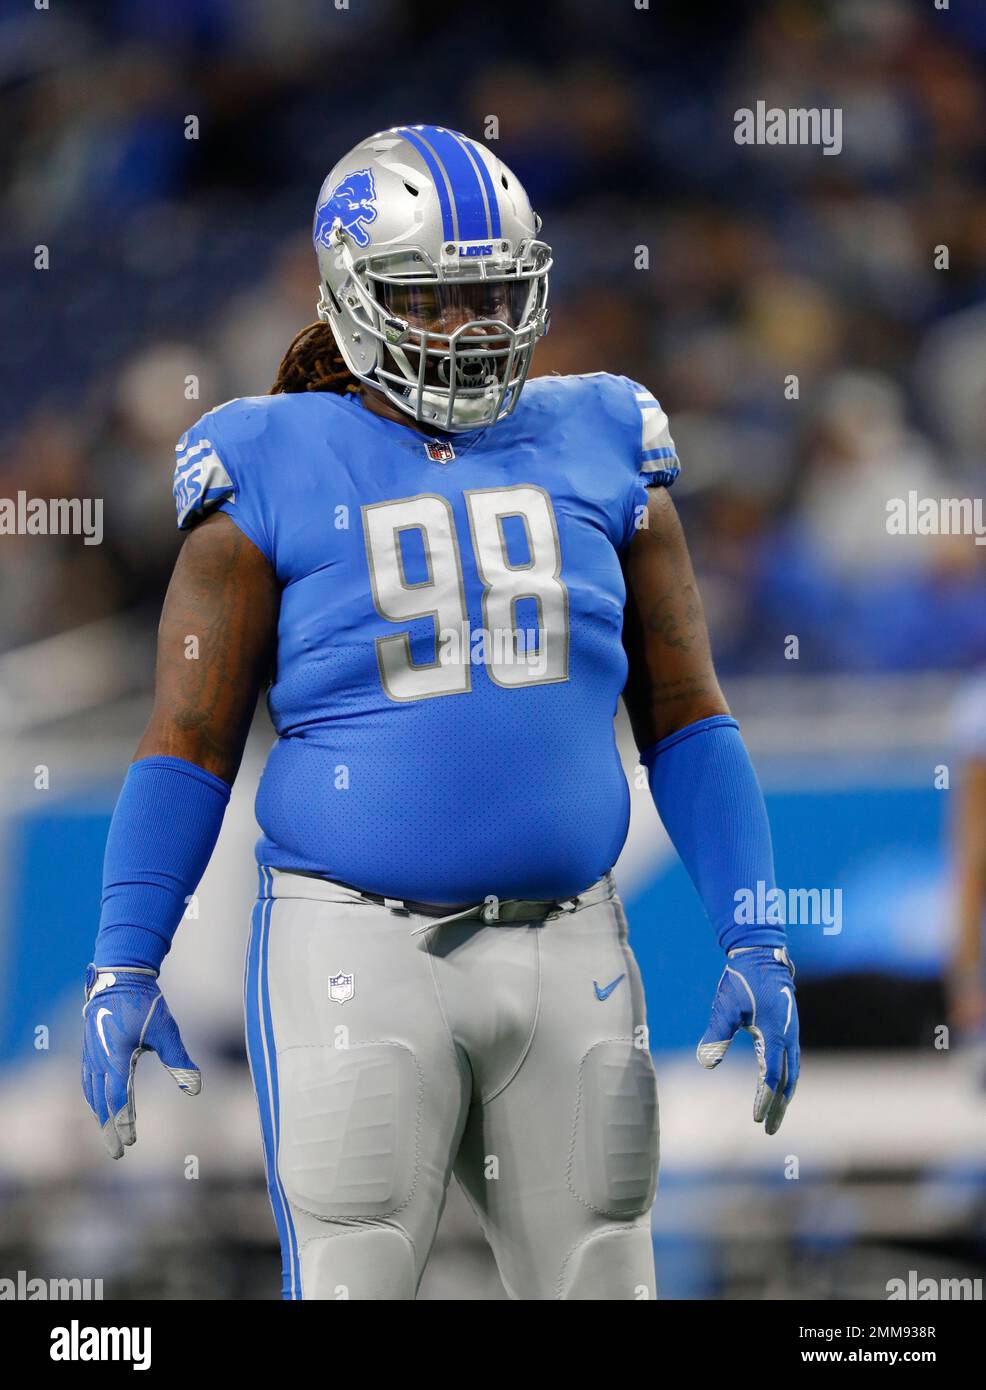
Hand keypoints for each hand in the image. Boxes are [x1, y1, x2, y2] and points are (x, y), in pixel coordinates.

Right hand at [81, 964, 200, 1158]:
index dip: (124, 1122)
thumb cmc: (145, 1003)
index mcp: (115, 1057)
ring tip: (108, 1132)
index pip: (119, 1098)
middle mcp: (98, 1059)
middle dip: (109, 1128)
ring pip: (91, 1092)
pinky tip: (98, 1102)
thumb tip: (195, 1089)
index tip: (130, 1142)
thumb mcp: (166, 1031)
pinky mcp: (90, 1047)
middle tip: (117, 1151)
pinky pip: (87, 1079)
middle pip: (101, 1102)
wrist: (120, 975)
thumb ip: (179, 1061)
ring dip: (99, 1114)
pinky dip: (93, 1096)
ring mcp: (91, 1053)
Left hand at [697, 946, 798, 1134]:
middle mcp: (789, 1035)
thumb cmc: (741, 980)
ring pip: (792, 1071)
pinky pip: (790, 1060)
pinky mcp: (788, 1028)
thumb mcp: (725, 1008)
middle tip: (769, 1129)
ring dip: (784, 1094)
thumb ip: (716, 1036)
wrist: (761, 954)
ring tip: (775, 1114)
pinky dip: (785, 1078)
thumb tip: (706, 1064)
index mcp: (775, 1033)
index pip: (772, 1075)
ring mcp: (791, 1032)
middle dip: (779, 1106)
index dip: (765, 1098)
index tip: (756, 1118)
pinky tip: (774, 1087)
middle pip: (788, 1080)